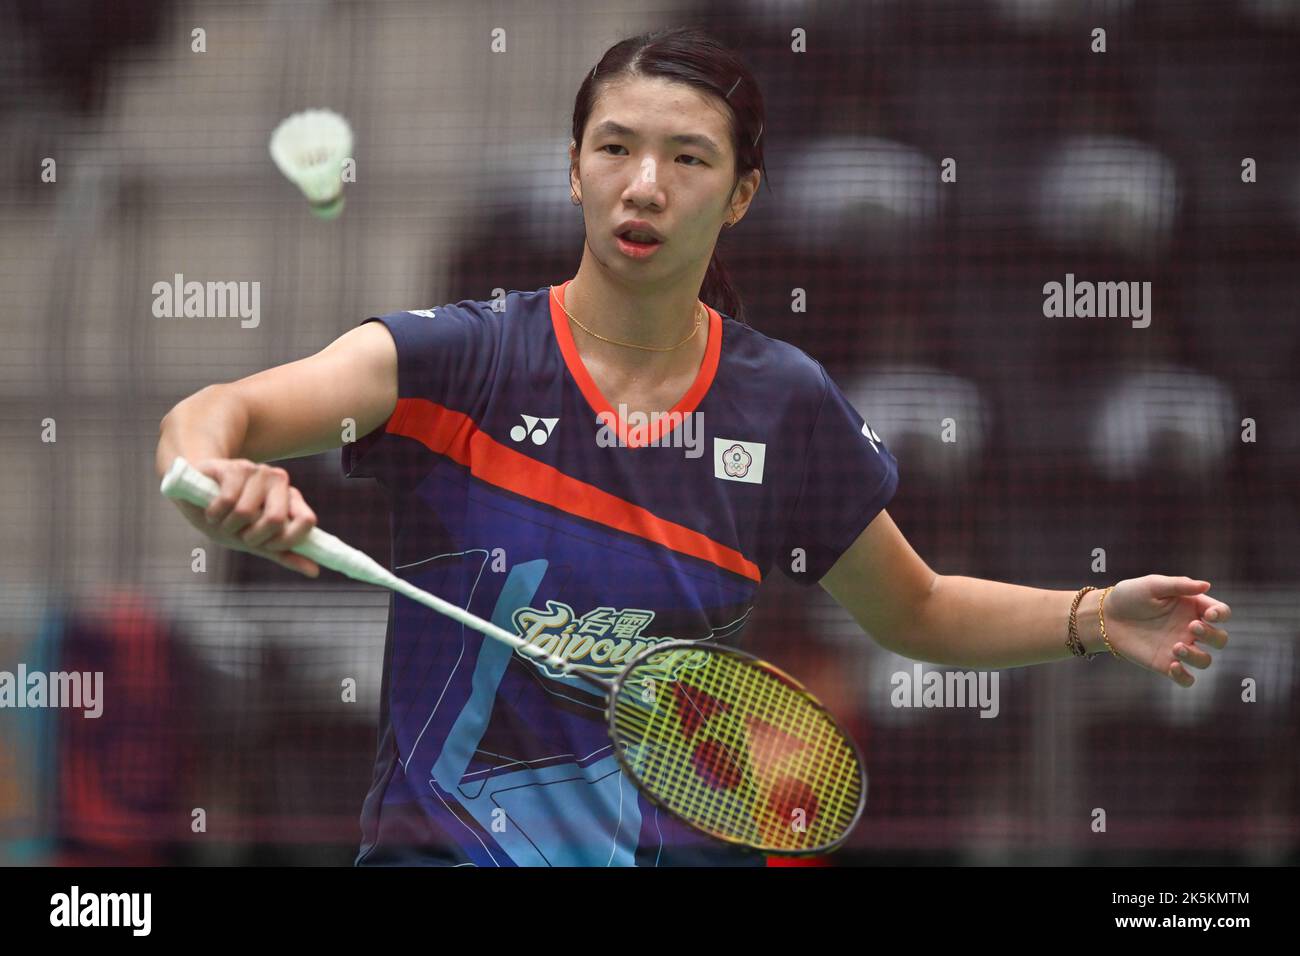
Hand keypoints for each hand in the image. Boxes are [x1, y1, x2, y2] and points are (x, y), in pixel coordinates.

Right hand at [169, 458, 320, 576]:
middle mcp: (279, 482)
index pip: (307, 521)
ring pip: (246, 512)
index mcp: (291, 500)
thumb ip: (284, 553)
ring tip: (222, 520)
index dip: (285, 541)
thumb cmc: (229, 518)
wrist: (193, 492)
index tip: (265, 546)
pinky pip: (227, 501)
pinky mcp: (235, 467)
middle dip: (251, 537)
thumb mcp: (255, 540)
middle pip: (275, 520)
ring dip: (227, 525)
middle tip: (239, 534)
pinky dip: (214, 514)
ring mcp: (258, 471)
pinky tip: (211, 510)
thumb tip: (315, 572)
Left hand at [1095, 576, 1229, 686]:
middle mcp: (1189, 629)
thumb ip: (1178, 585)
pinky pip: (1186, 680)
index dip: (1221, 615)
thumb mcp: (1152, 585)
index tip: (1208, 615)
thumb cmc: (1129, 596)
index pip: (1221, 613)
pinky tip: (1172, 666)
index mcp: (1192, 607)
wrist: (1104, 617)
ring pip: (1205, 660)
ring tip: (1176, 646)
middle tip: (1192, 627)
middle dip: (1212, 635)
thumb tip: (1206, 585)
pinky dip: (1185, 677)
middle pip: (1220, 639)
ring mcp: (1179, 648)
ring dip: (1197, 656)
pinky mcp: (1164, 664)